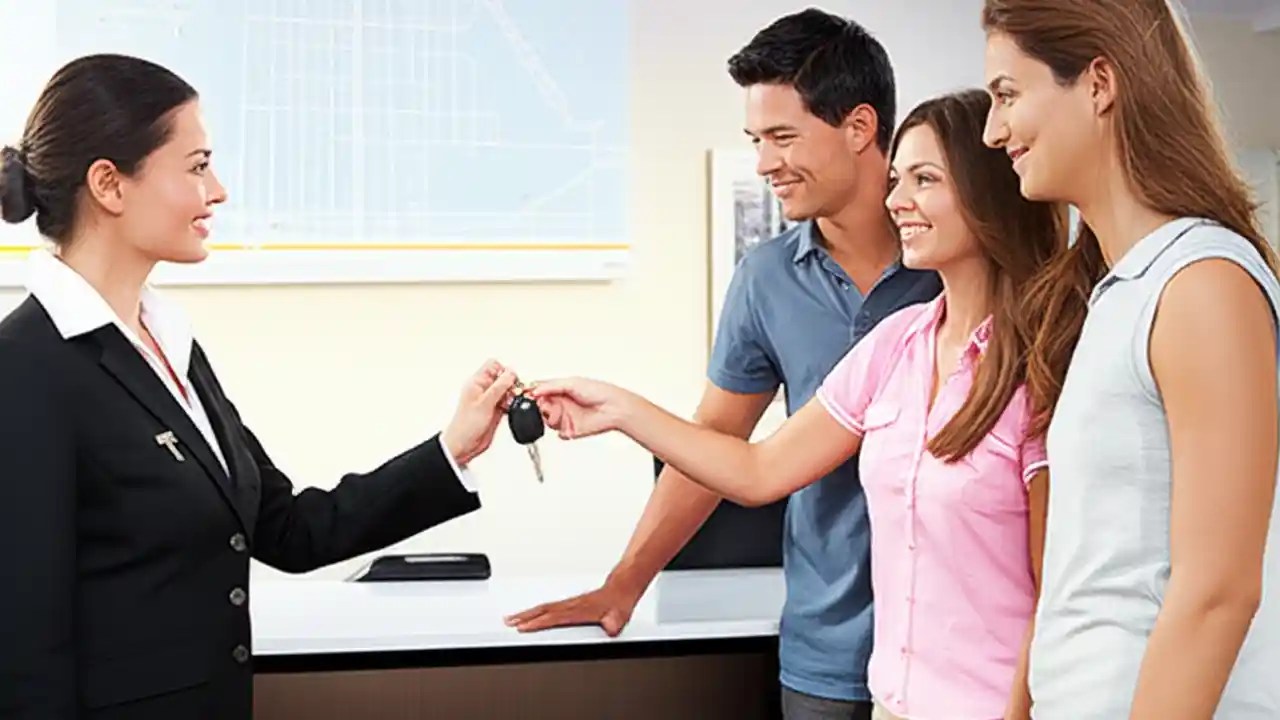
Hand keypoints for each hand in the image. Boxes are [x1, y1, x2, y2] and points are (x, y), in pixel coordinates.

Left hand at [442, 359, 519, 465]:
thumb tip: (511, 373)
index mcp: (477, 382)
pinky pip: (508, 402)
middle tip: (512, 394)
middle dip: (511, 384)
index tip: (510, 382)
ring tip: (510, 403)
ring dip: (512, 395)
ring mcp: (490, 400)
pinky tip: (510, 410)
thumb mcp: (485, 402)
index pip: (494, 365)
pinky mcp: (495, 410)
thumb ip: (499, 386)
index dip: (504, 371)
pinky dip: (512, 405)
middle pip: (503, 378)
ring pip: (507, 390)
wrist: (463, 444)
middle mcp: (484, 390)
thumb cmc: (465, 425)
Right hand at [503, 579, 643, 636]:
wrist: (621, 589)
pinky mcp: (570, 603)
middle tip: (508, 621)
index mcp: (580, 610)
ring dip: (526, 613)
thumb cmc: (619, 603)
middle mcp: (572, 604)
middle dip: (524, 616)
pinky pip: (549, 606)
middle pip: (543, 610)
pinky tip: (531, 614)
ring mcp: (569, 602)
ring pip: (544, 607)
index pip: (555, 617)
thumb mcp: (619, 616)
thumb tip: (610, 626)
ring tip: (512, 618)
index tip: (523, 627)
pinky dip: (536, 610)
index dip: (538, 622)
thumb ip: (613, 623)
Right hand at [526, 377, 631, 439]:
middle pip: (540, 408)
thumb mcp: (572, 383)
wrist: (614, 409)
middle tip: (544, 405)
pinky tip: (566, 423)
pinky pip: (559, 434)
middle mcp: (562, 404)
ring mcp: (566, 418)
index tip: (529, 396)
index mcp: (561, 390)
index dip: (533, 395)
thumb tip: (535, 389)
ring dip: (550, 418)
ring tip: (559, 413)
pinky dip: (560, 430)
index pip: (540, 392)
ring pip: (547, 421)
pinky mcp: (571, 431)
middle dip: (539, 407)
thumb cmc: (600, 392)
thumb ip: (551, 385)